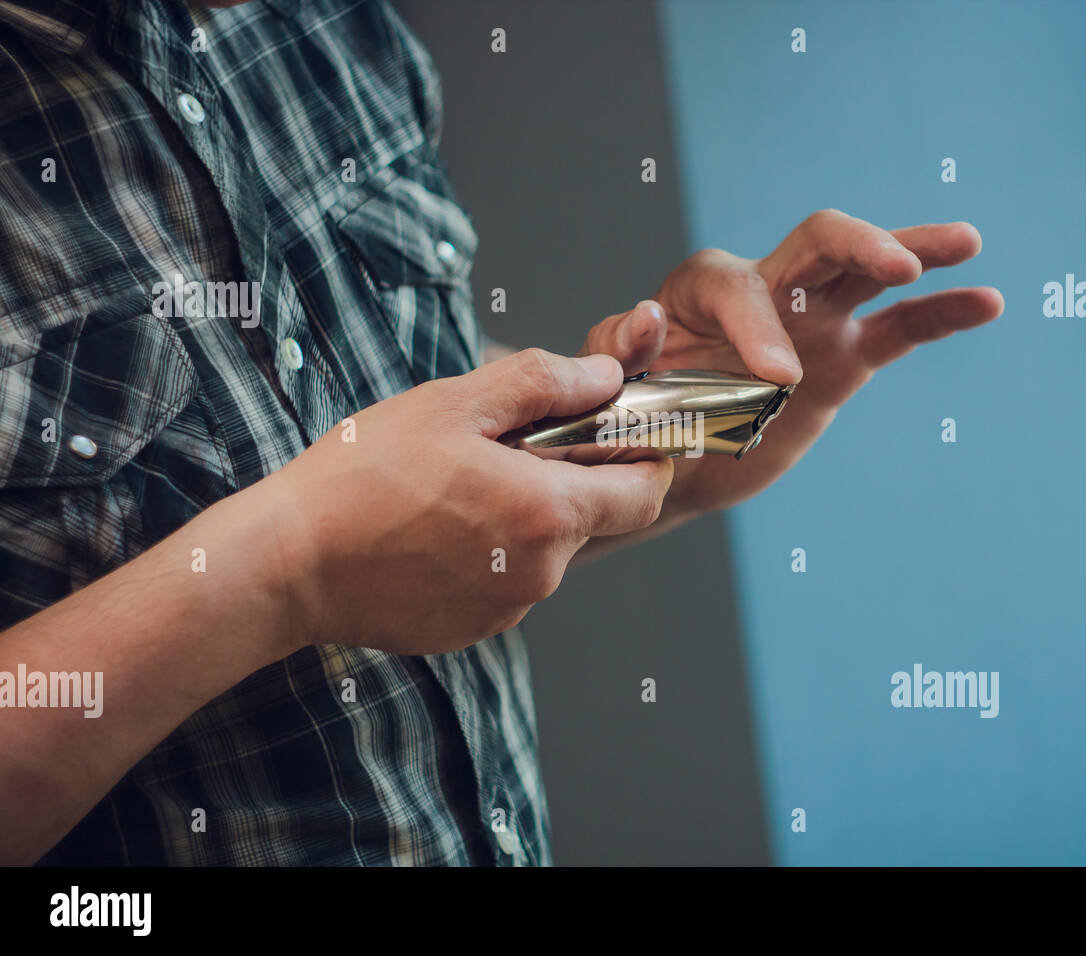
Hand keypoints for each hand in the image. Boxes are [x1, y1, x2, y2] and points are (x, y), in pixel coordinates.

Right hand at [266, 349, 672, 653]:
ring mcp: (509, 608)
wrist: (289, 564)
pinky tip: (433, 530)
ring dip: (521, 516)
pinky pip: (506, 582)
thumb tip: (606, 377)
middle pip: (591, 517)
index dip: (643, 458)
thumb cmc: (364, 476)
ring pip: (545, 550)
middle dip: (566, 478)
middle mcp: (543, 571)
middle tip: (503, 447)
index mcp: (548, 512)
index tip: (616, 434)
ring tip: (452, 488)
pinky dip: (488, 553)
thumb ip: (544, 383)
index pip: (646, 493)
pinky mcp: (474, 629)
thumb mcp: (455, 404)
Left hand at [581, 210, 1003, 514]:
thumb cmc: (628, 420)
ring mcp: (810, 324)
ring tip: (967, 243)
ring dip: (915, 251)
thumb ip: (618, 349)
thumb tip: (646, 314)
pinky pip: (899, 331)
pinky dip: (941, 316)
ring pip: (868, 271)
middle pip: (817, 240)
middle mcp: (764, 293)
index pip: (735, 284)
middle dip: (858, 244)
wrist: (664, 465)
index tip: (775, 380)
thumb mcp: (608, 389)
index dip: (757, 324)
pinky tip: (987, 302)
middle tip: (897, 268)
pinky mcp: (842, 361)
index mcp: (699, 293)